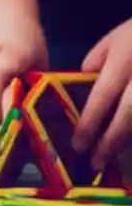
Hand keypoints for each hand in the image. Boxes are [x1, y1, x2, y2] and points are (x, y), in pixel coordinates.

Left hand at [74, 19, 131, 169]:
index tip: (78, 145)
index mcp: (123, 61)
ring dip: (128, 140)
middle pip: (128, 114)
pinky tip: (129, 144)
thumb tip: (81, 96)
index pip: (103, 96)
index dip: (90, 122)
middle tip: (96, 162)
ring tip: (112, 158)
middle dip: (111, 141)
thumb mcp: (111, 43)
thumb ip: (94, 66)